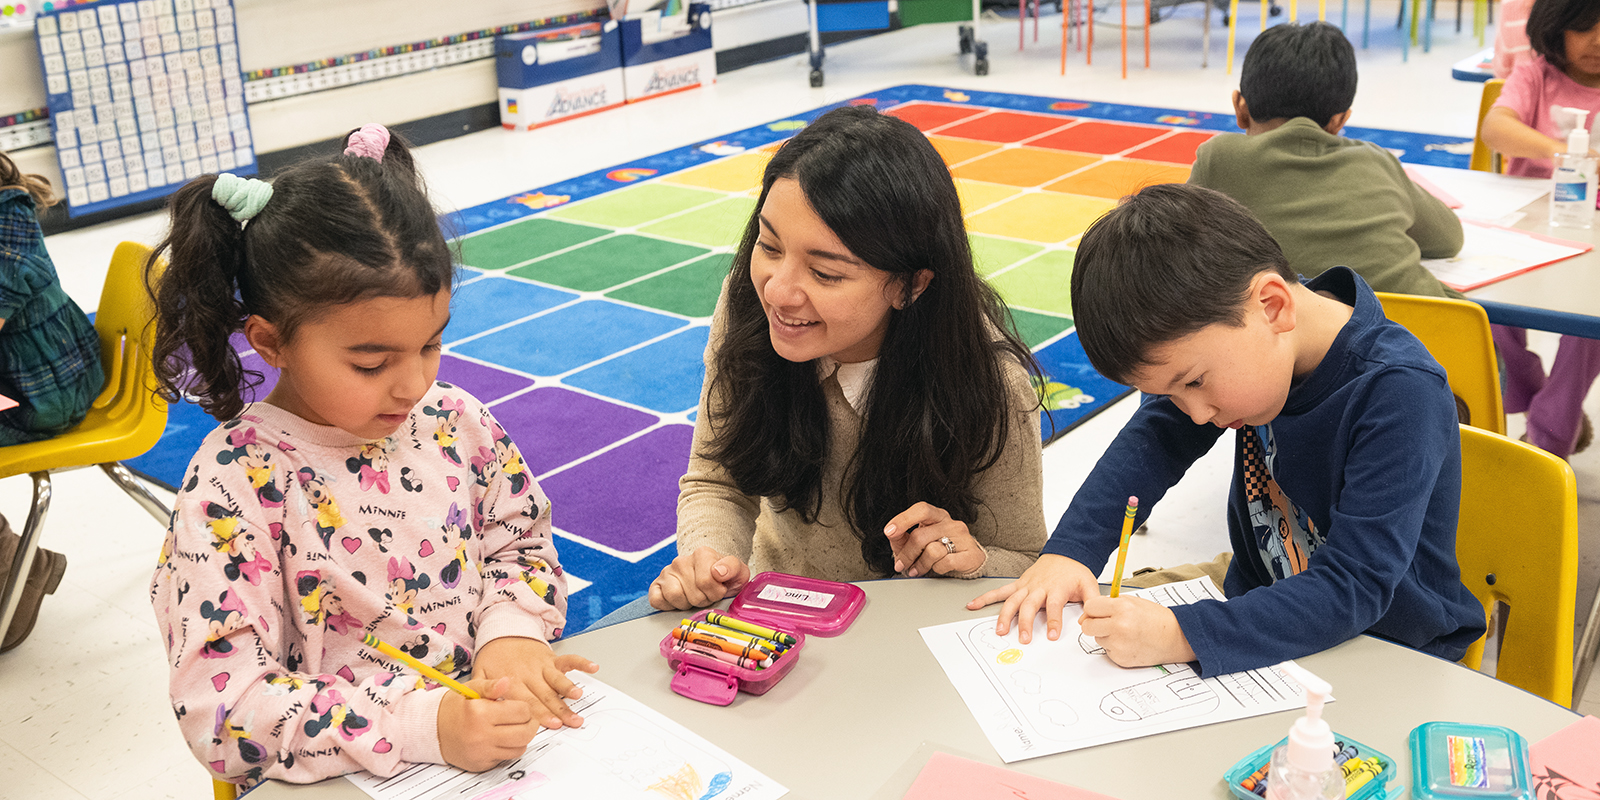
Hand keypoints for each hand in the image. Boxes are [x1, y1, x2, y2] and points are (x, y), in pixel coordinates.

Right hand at [437, 677, 538, 771]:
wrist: (431, 730)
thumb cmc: (453, 708)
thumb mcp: (470, 689)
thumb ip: (491, 686)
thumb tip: (508, 682)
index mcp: (481, 713)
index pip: (521, 712)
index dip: (525, 708)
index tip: (519, 707)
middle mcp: (482, 735)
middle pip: (525, 733)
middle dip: (530, 724)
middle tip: (524, 719)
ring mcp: (482, 753)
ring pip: (519, 749)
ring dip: (521, 738)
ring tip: (513, 729)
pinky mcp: (481, 765)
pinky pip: (506, 759)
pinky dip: (508, 749)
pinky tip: (500, 740)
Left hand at [472, 637, 596, 729]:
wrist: (503, 631)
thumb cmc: (493, 658)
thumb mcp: (480, 673)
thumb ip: (483, 690)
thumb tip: (489, 702)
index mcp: (512, 681)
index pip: (527, 702)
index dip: (540, 714)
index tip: (551, 724)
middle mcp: (529, 674)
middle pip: (545, 695)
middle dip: (559, 709)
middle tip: (570, 721)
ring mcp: (542, 665)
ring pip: (557, 680)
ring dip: (568, 688)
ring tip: (578, 695)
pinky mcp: (551, 658)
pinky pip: (568, 659)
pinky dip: (581, 662)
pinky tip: (592, 667)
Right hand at [648, 546, 750, 609]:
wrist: (710, 576)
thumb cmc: (724, 577)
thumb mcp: (738, 571)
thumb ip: (732, 567)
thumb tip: (718, 572)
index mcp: (702, 554)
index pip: (706, 581)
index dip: (716, 592)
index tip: (720, 590)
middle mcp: (681, 561)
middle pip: (693, 594)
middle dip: (704, 600)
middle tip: (708, 595)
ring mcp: (667, 573)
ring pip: (674, 596)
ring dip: (687, 603)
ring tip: (694, 598)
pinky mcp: (656, 585)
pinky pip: (656, 600)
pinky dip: (668, 606)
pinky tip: (679, 601)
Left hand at [883, 502, 984, 577]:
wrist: (966, 563)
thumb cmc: (939, 550)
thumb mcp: (916, 542)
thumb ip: (902, 537)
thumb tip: (891, 534)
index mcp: (936, 516)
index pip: (921, 510)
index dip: (903, 519)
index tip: (889, 531)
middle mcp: (950, 523)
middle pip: (920, 535)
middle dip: (907, 554)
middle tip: (902, 564)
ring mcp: (962, 537)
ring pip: (932, 551)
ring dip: (920, 564)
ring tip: (918, 569)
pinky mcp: (970, 554)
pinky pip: (945, 562)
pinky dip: (936, 569)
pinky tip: (936, 569)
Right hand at [965, 554, 1099, 643]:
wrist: (1065, 553)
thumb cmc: (1075, 571)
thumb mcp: (1090, 584)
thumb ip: (1092, 603)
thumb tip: (1088, 621)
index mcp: (1057, 588)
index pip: (1054, 606)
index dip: (1053, 621)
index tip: (1052, 636)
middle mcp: (1039, 587)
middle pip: (1029, 605)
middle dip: (1025, 623)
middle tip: (1024, 639)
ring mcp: (1026, 586)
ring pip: (1012, 600)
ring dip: (1005, 615)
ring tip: (1001, 631)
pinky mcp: (1018, 585)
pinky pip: (1000, 592)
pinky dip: (985, 598)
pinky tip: (973, 605)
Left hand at [1079, 595, 1195, 666]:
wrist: (1175, 637)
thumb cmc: (1156, 618)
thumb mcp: (1132, 602)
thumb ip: (1109, 604)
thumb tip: (1088, 613)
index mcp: (1121, 608)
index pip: (1089, 607)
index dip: (1092, 609)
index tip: (1098, 611)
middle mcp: (1119, 626)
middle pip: (1087, 626)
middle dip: (1093, 624)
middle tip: (1105, 623)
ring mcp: (1119, 644)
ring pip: (1097, 639)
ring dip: (1106, 636)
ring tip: (1125, 633)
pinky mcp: (1121, 658)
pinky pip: (1107, 651)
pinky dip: (1114, 647)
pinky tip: (1129, 643)